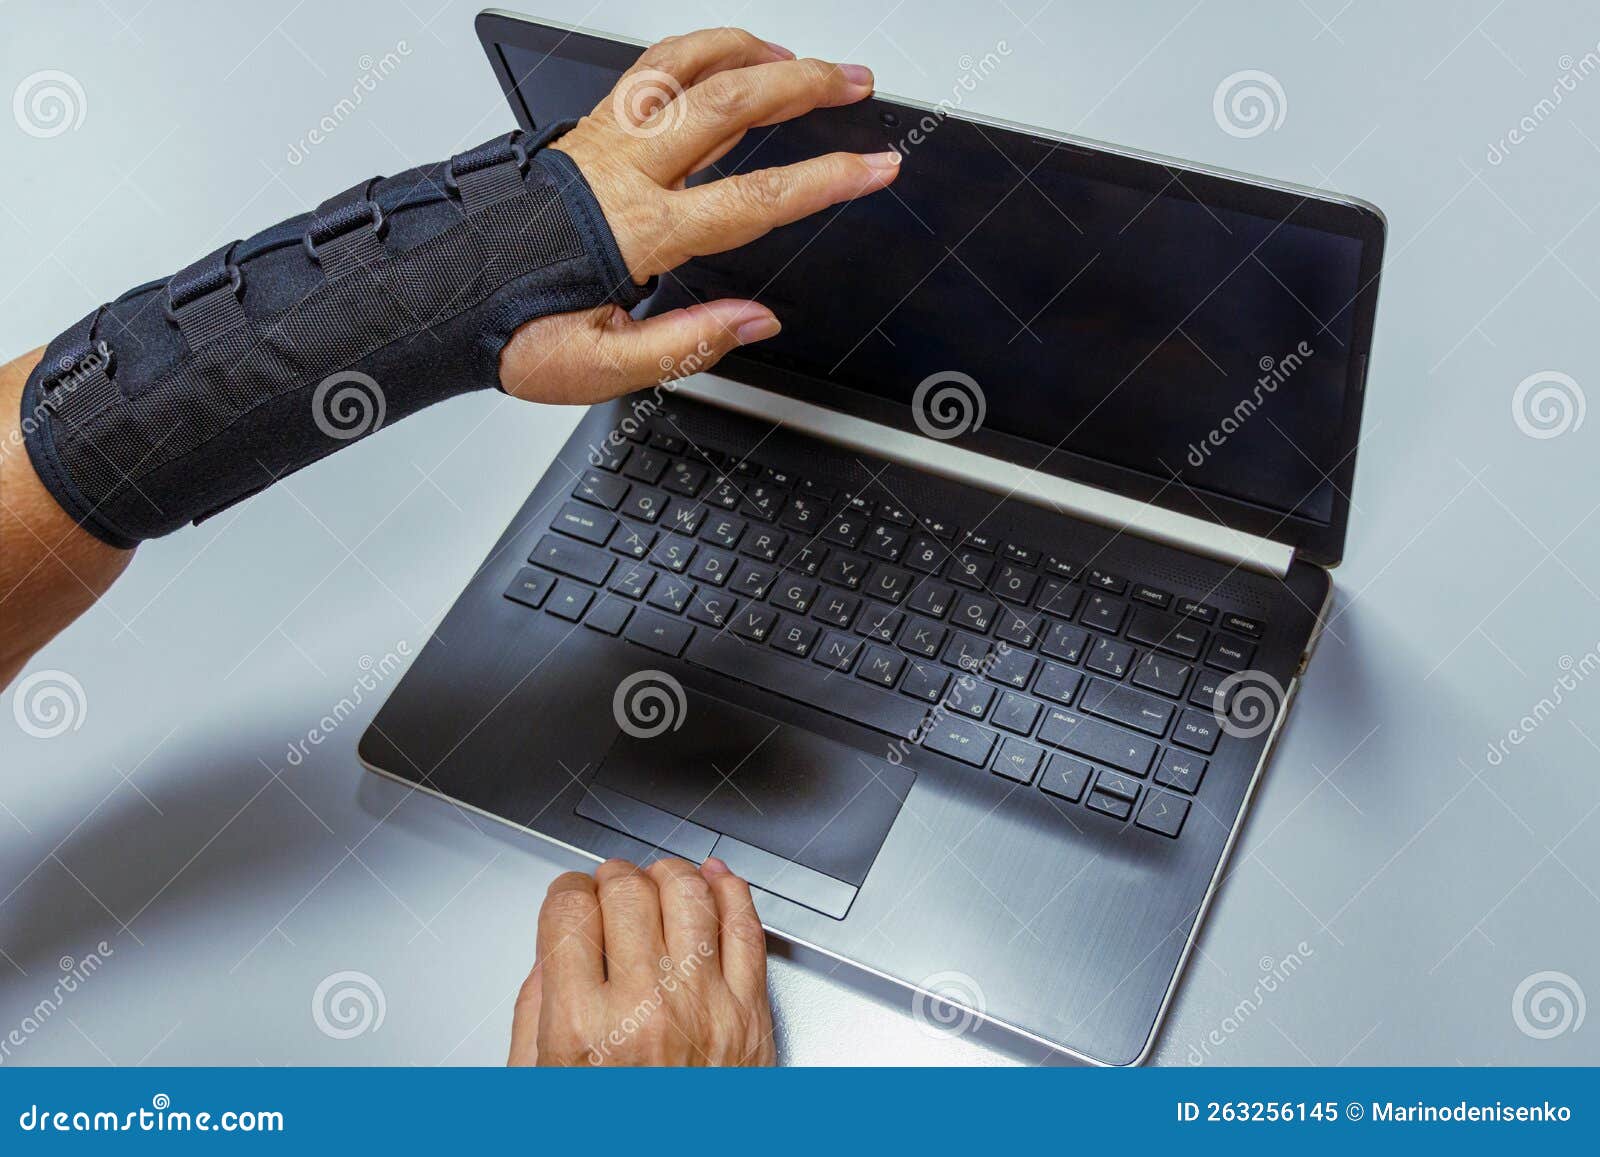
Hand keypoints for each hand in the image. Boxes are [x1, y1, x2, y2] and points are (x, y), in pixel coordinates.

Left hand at [498, 26, 897, 403]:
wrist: (434, 297)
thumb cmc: (510, 332)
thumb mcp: (600, 369)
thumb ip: (687, 344)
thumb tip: (757, 321)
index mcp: (637, 233)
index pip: (752, 198)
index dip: (824, 179)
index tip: (875, 165)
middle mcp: (621, 172)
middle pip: (728, 103)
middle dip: (804, 86)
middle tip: (854, 81)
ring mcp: (601, 141)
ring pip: (686, 68)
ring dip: (752, 52)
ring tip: (801, 59)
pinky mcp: (584, 131)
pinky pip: (648, 71)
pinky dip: (697, 53)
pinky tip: (724, 59)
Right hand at [509, 856, 776, 1065]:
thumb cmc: (613, 1137)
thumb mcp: (540, 1086)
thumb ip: (536, 1009)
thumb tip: (551, 950)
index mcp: (581, 1029)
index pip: (568, 912)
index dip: (565, 892)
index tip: (569, 899)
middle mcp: (645, 1011)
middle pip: (627, 891)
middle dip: (612, 879)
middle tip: (608, 890)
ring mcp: (705, 1008)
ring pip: (689, 893)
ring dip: (668, 875)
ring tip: (657, 883)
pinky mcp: (751, 1014)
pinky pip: (747, 926)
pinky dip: (731, 890)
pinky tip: (715, 883)